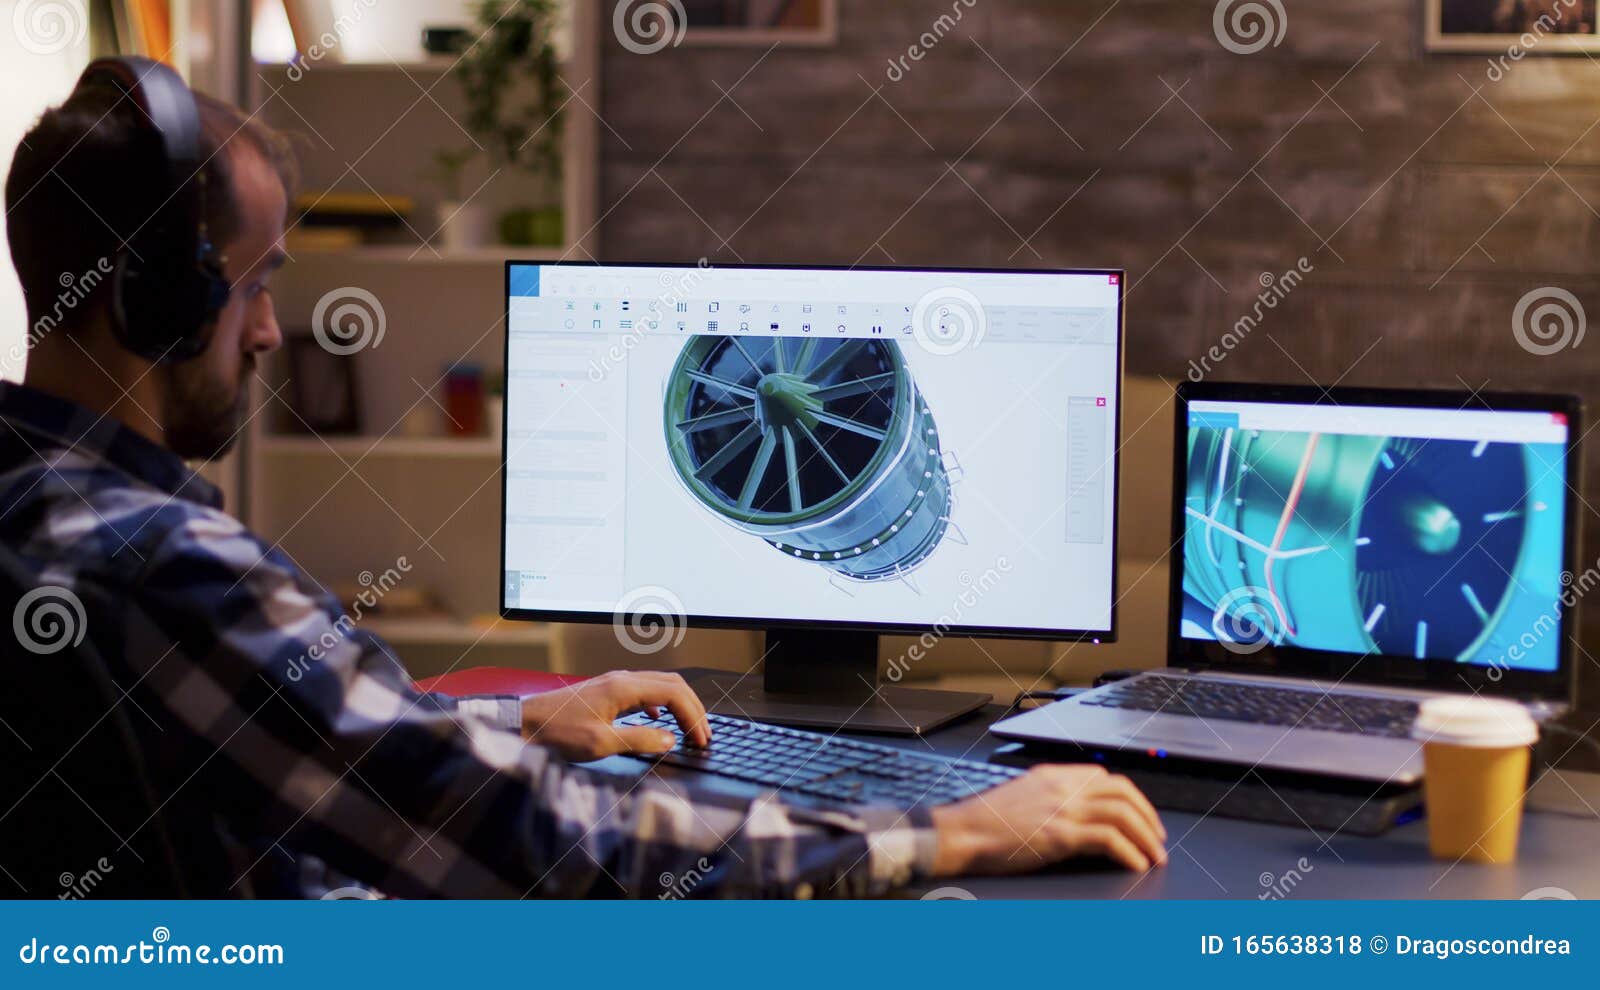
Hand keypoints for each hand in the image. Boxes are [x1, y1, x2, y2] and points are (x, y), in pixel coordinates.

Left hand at [519, 669, 711, 761]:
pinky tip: (659, 719)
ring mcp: (614, 683)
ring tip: (689, 727)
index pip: (674, 694)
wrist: (524, 723)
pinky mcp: (606, 692)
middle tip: (704, 734)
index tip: (700, 739)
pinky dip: (662, 703)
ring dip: (679, 705)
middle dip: (693, 708)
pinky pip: (645, 690)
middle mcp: (622, 679)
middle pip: (672, 684)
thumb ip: (639, 740)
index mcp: (624, 687)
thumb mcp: (600, 743)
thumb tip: (669, 740)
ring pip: (660, 685)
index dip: (693, 717)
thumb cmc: (556, 731)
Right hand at [929, 765, 1167, 874]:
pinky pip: (1108, 839)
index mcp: (1053, 776)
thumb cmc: (983, 822)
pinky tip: (1134, 865)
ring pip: (1122, 814)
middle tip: (1158, 840)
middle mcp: (1063, 787)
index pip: (1105, 777)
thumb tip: (1074, 813)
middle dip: (1148, 816)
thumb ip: (1049, 798)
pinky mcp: (1060, 835)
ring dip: (1146, 838)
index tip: (1141, 818)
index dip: (1131, 798)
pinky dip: (1129, 853)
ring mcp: (1063, 809)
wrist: (960, 832)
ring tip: (1154, 858)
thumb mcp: (1021, 797)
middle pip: (1122, 791)